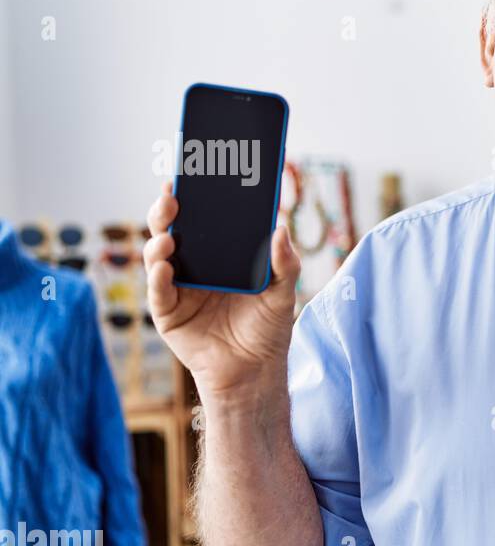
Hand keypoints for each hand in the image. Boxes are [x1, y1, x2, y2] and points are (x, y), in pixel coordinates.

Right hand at [144, 180, 300, 398]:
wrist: (253, 372)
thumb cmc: (267, 329)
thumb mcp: (283, 294)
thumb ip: (285, 265)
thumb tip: (281, 229)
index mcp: (219, 254)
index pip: (203, 219)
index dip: (195, 196)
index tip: (193, 173)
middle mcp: (193, 264)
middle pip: (172, 228)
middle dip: (167, 209)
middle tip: (172, 195)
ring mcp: (176, 287)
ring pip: (158, 254)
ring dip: (159, 240)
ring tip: (169, 236)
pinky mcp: (167, 312)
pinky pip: (158, 291)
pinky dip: (158, 277)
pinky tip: (164, 268)